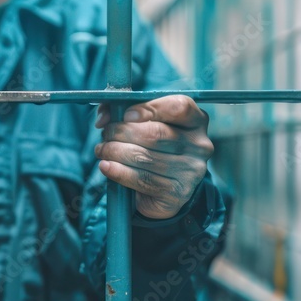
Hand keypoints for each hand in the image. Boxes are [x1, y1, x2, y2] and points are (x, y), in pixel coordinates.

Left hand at [93, 95, 213, 219]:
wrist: (163, 189)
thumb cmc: (152, 147)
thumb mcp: (144, 123)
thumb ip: (123, 110)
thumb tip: (103, 116)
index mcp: (196, 121)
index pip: (179, 107)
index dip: (149, 108)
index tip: (125, 115)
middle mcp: (199, 145)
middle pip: (155, 133)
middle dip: (121, 131)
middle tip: (105, 134)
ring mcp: (191, 171)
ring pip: (144, 157)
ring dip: (114, 151)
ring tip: (101, 149)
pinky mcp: (177, 193)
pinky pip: (141, 180)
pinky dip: (118, 171)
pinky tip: (105, 166)